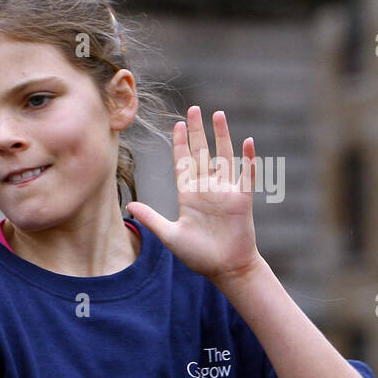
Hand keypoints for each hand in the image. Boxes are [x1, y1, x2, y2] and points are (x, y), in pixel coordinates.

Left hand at [126, 106, 262, 283]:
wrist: (224, 268)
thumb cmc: (198, 254)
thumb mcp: (169, 235)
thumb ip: (151, 219)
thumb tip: (130, 207)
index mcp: (189, 195)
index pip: (183, 163)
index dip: (180, 144)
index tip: (177, 125)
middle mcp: (207, 188)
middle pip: (201, 153)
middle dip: (197, 131)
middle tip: (193, 109)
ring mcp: (225, 191)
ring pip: (224, 156)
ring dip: (221, 136)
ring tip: (218, 114)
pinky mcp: (242, 199)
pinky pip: (246, 174)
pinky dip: (248, 159)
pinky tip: (247, 141)